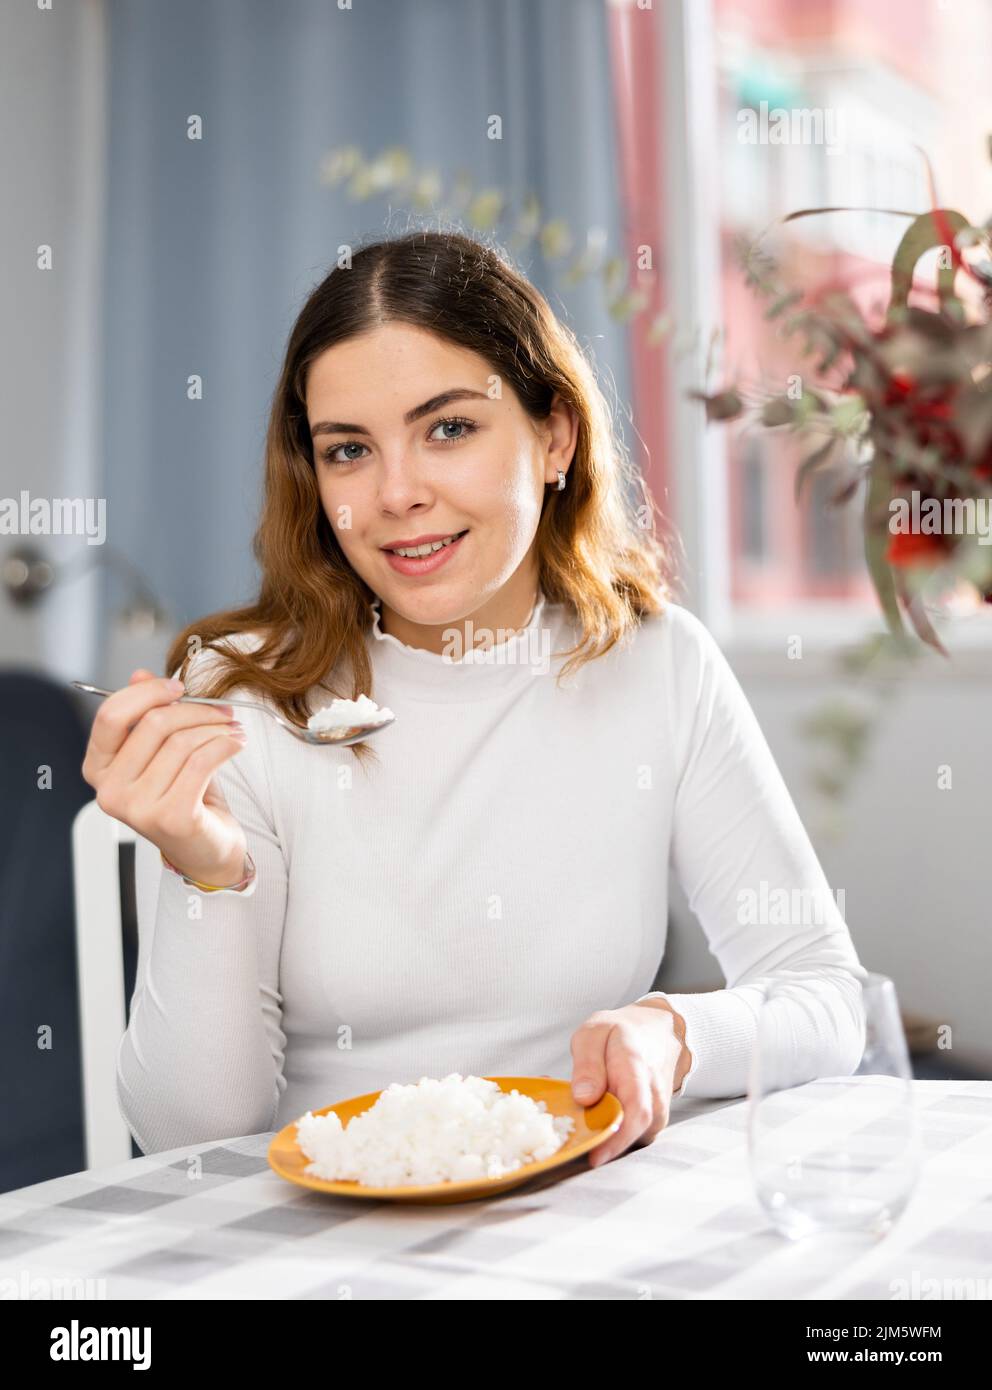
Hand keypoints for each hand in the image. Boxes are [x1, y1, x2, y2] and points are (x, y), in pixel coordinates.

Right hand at [81, 667, 249, 885]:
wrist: (207, 850)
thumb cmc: (185, 797)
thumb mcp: (164, 752)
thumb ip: (147, 714)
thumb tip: (139, 674)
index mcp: (99, 769)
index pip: (112, 716)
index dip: (147, 693)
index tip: (179, 687)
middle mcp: (109, 791)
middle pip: (153, 724)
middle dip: (196, 710)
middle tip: (223, 712)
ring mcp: (137, 808)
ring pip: (182, 742)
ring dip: (216, 729)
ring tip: (234, 731)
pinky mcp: (170, 818)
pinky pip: (201, 762)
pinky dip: (225, 746)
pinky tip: (237, 744)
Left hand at [570, 1000, 691, 1167]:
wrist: (655, 1035)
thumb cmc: (619, 1034)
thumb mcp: (594, 1033)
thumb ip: (588, 1064)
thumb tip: (584, 1098)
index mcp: (638, 1068)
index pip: (636, 1111)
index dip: (616, 1138)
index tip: (594, 1156)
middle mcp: (654, 1097)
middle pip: (630, 1132)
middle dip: (597, 1139)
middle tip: (566, 1133)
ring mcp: (656, 1114)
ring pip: (627, 1138)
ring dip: (599, 1135)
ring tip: (576, 1114)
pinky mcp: (650, 1126)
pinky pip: (626, 1136)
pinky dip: (605, 1132)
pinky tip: (590, 1116)